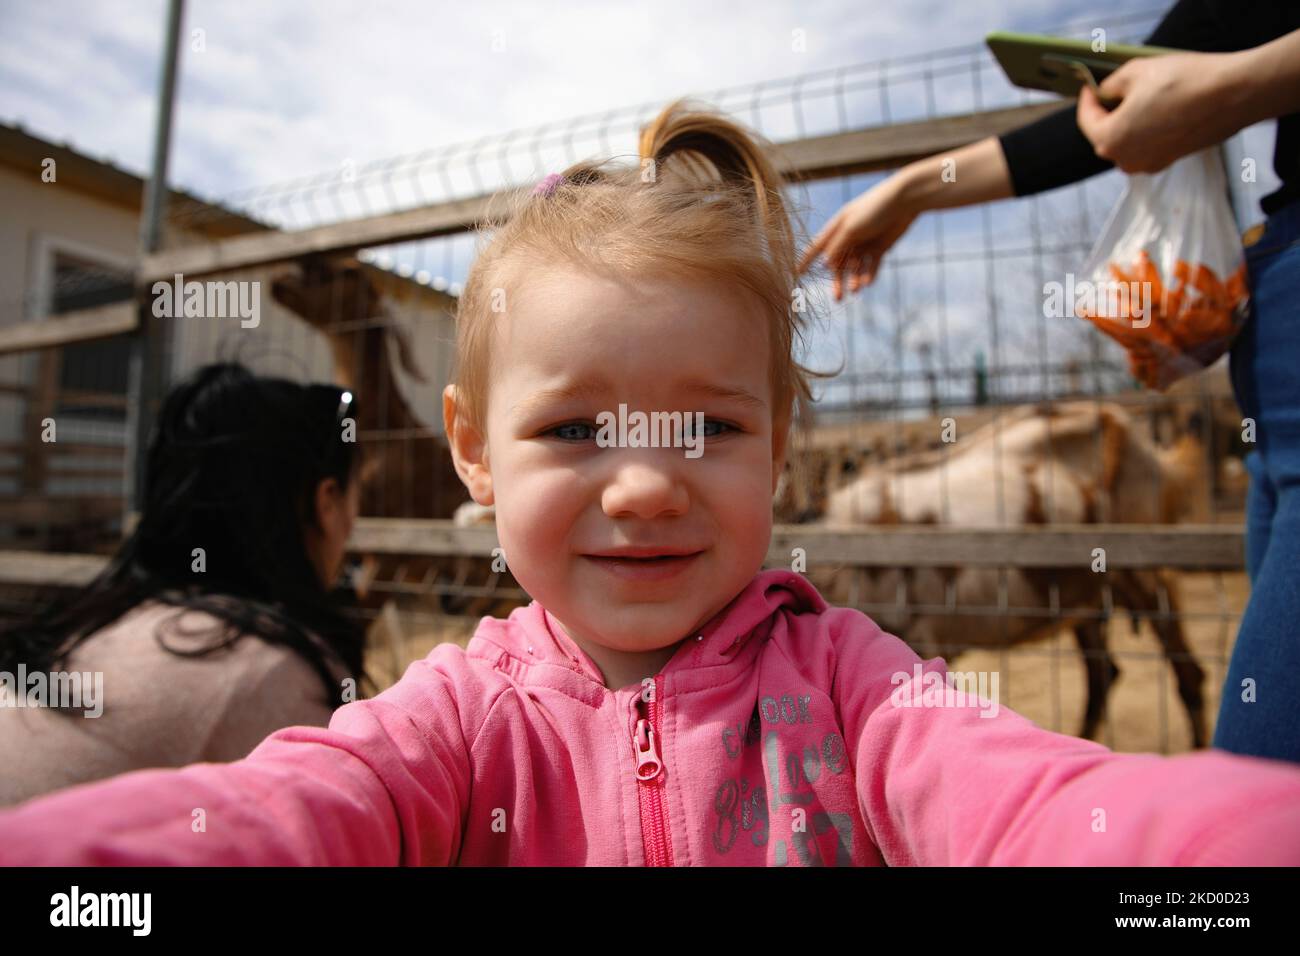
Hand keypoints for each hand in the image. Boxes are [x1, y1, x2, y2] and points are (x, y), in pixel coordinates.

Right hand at [797, 175, 918, 300]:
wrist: (904, 201)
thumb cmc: (874, 208)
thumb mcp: (851, 228)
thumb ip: (837, 245)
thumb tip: (824, 264)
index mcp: (837, 229)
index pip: (817, 247)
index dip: (807, 260)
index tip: (797, 274)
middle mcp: (848, 237)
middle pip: (838, 263)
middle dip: (837, 280)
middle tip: (837, 297)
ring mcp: (864, 244)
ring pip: (855, 267)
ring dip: (854, 279)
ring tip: (856, 289)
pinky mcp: (879, 248)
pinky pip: (871, 266)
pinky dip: (869, 275)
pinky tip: (868, 283)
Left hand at [1076, 51, 1247, 173]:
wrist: (1234, 95)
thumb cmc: (1183, 82)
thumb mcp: (1135, 72)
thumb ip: (1111, 85)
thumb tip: (1105, 91)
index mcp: (1109, 141)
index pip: (1086, 120)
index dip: (1088, 99)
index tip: (1091, 85)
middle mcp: (1125, 161)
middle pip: (1106, 132)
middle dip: (1108, 111)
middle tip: (1113, 89)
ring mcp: (1148, 164)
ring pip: (1128, 140)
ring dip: (1128, 120)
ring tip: (1140, 96)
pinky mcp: (1170, 161)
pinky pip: (1148, 144)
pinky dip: (1148, 128)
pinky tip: (1160, 108)